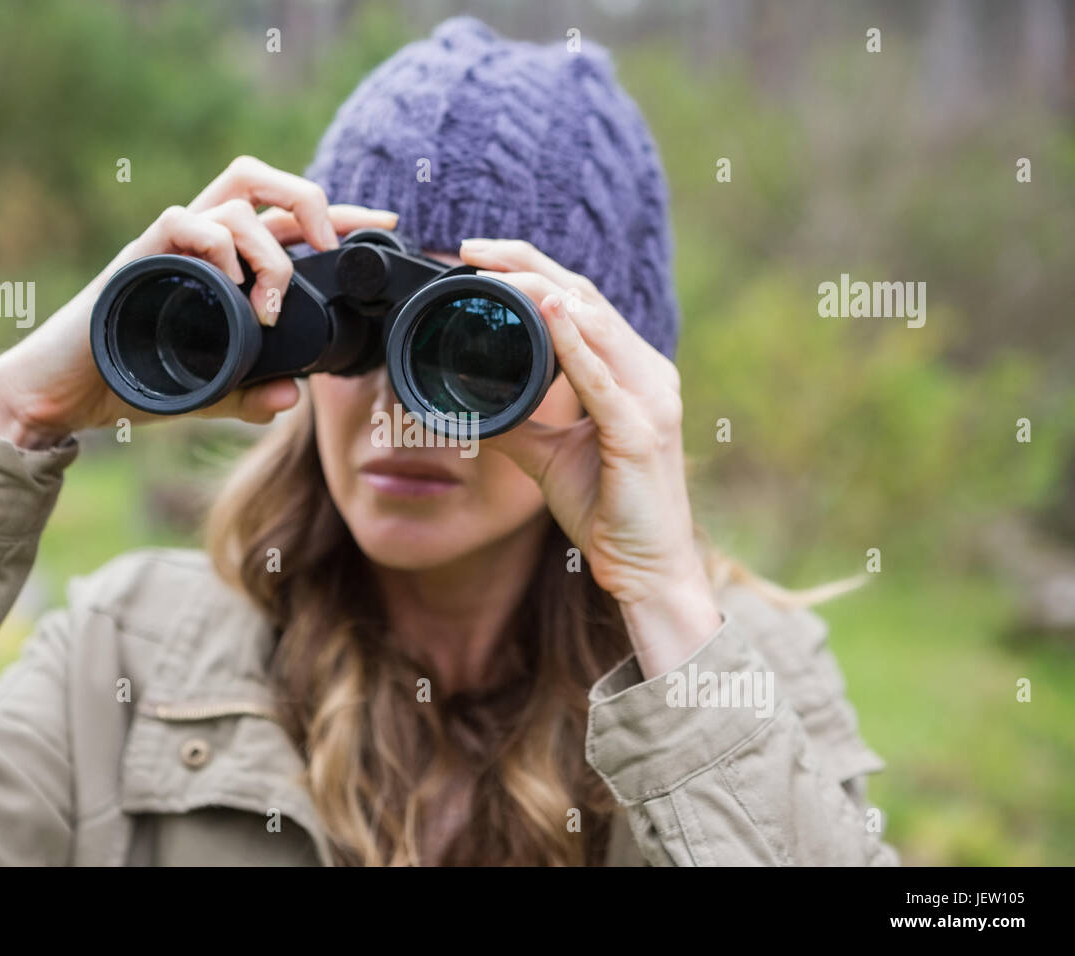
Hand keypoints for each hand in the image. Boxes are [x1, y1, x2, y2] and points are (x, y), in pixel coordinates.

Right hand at [0, 156, 397, 448]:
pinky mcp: (138, 259)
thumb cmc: (130, 380)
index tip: (383, 224)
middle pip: (259, 179)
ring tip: (269, 307)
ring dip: (269, 250)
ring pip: (233, 200)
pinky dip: (216, 246)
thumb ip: (249, 392)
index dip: (336, 215)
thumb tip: (291, 400)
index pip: (283, 216)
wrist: (61, 393)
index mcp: (219, 262)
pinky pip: (181, 221)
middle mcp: (197, 242)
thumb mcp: (207, 391)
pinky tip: (228, 288)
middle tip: (334, 250)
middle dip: (312, 201)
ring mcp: (168, 246)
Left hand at [460, 238, 721, 676]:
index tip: (478, 256)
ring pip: (595, 324)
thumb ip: (518, 424)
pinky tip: (547, 309)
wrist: (648, 568)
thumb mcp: (550, 457)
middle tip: (472, 246)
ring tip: (495, 267)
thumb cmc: (609, 511)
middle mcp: (648, 374)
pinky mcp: (642, 431)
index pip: (580, 303)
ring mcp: (651, 398)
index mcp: (631, 373)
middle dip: (527, 264)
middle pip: (586, 298)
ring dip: (541, 288)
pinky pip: (602, 377)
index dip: (531, 271)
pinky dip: (573, 339)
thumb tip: (470, 405)